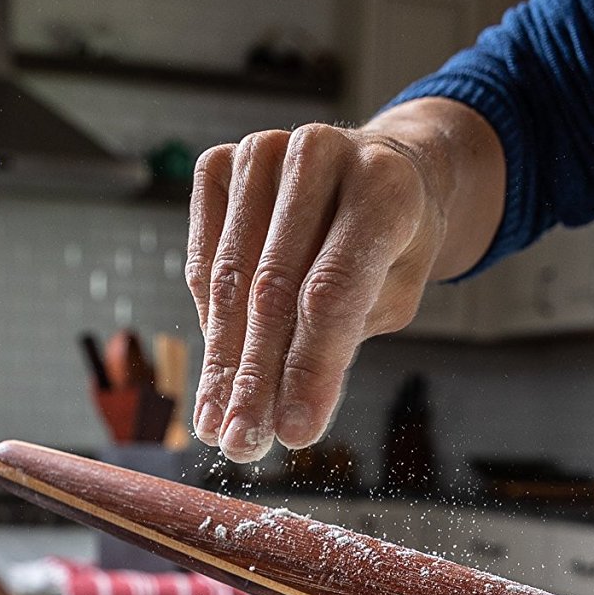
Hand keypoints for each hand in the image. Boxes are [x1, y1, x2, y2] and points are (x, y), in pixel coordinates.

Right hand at [186, 101, 501, 462]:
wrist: (374, 173)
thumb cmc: (388, 244)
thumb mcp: (390, 294)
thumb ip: (342, 344)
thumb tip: (289, 423)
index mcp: (383, 185)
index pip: (332, 292)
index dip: (309, 369)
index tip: (294, 435)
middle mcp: (318, 154)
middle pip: (272, 289)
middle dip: (255, 378)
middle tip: (243, 444)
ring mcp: (263, 151)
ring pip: (227, 278)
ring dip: (220, 362)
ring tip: (219, 425)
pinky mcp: (221, 163)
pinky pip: (203, 260)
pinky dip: (208, 322)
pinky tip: (217, 373)